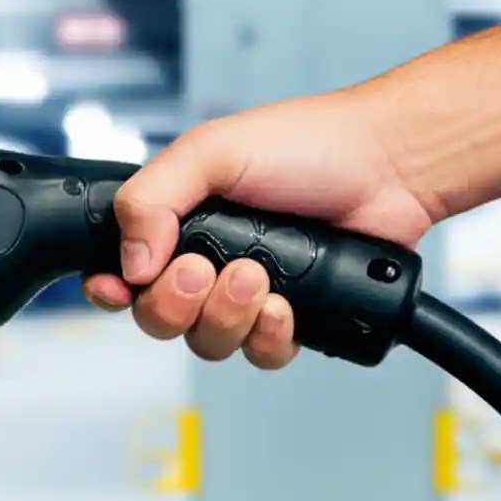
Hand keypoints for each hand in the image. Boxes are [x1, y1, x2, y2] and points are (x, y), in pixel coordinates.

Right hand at [83, 89, 436, 367]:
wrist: (389, 167)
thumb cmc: (307, 145)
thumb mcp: (210, 151)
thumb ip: (152, 198)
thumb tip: (129, 263)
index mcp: (175, 222)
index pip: (120, 272)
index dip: (111, 290)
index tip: (118, 288)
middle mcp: (205, 263)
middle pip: (158, 319)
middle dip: (174, 303)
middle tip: (202, 270)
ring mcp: (246, 295)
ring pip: (207, 343)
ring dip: (226, 316)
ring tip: (258, 277)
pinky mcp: (290, 319)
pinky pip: (260, 355)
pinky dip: (268, 336)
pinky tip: (286, 306)